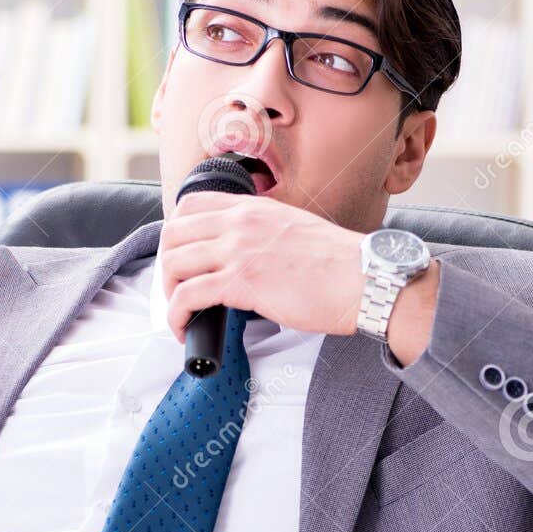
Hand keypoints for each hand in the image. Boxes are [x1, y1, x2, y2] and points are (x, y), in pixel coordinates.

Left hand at [161, 192, 368, 338]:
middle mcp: (241, 222)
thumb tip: (243, 257)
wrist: (365, 280)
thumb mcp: (294, 229)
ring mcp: (239, 250)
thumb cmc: (340, 265)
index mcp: (254, 208)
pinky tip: (183, 328)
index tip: (181, 253)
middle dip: (167, 263)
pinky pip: (187, 296)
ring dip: (168, 291)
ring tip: (180, 311)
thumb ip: (262, 234)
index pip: (192, 203)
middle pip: (174, 233)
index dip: (177, 230)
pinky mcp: (241, 283)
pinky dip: (175, 315)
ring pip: (174, 263)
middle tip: (176, 286)